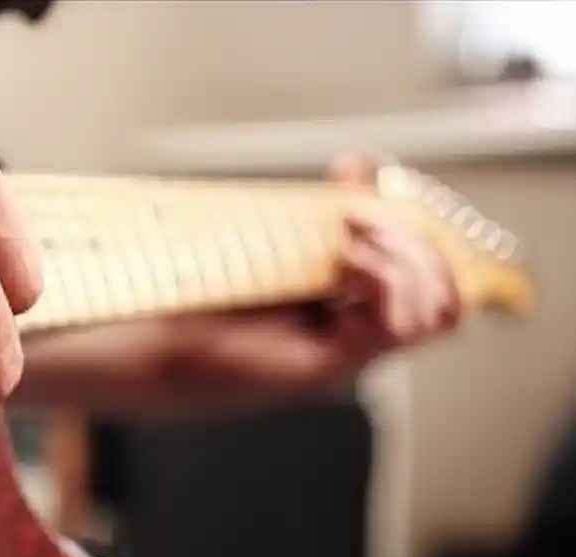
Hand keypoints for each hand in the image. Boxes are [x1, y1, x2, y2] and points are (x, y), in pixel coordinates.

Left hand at [14, 152, 461, 413]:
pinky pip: (393, 326)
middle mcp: (349, 342)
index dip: (417, 231)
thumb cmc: (184, 297)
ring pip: (434, 311)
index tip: (363, 189)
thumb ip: (313, 216)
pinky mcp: (320, 368)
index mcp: (338, 315)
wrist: (130, 343)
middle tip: (356, 215)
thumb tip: (361, 169)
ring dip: (406, 259)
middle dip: (418, 241)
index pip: (431, 284)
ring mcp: (341, 357)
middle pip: (445, 296)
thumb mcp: (261, 244)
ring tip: (348, 237)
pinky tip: (342, 260)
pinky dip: (383, 279)